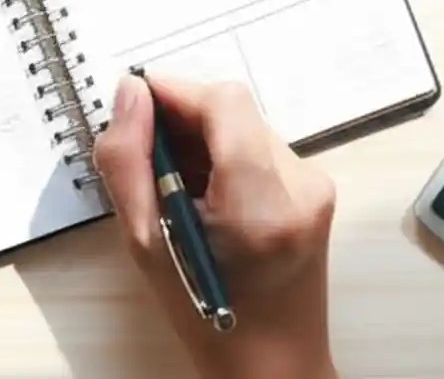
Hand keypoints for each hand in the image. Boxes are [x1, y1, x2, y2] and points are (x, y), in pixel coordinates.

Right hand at [94, 76, 337, 378]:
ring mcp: (314, 186)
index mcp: (262, 204)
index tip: (136, 106)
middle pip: (233, 110)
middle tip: (147, 157)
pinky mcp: (314, 188)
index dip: (174, 92)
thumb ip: (129, 161)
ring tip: (176, 186)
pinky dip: (223, 156)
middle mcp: (300, 186)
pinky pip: (258, 146)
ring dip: (202, 139)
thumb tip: (130, 95)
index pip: (224, 102)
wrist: (271, 364)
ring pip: (244, 124)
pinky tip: (205, 195)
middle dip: (182, 119)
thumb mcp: (145, 243)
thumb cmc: (208, 317)